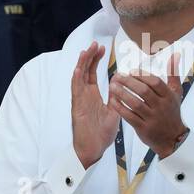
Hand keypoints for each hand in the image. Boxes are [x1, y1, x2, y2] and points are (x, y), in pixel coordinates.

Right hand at [70, 42, 117, 167]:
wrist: (94, 148)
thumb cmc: (101, 133)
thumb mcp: (113, 111)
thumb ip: (116, 97)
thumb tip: (119, 82)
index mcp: (92, 96)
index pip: (92, 74)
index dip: (96, 61)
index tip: (101, 49)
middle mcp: (84, 96)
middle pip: (84, 72)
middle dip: (89, 58)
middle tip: (94, 44)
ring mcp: (79, 101)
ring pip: (78, 78)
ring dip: (81, 65)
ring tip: (85, 51)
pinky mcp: (77, 108)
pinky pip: (75, 92)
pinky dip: (76, 80)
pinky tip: (77, 70)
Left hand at [107, 53, 186, 158]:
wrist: (172, 138)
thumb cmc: (171, 111)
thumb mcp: (176, 92)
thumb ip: (173, 74)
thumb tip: (176, 54)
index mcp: (169, 96)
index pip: (155, 82)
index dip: (142, 75)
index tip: (130, 71)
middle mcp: (161, 107)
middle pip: (144, 91)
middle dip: (129, 82)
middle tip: (117, 76)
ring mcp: (152, 118)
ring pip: (135, 103)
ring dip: (122, 94)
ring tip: (112, 86)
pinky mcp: (143, 128)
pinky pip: (129, 116)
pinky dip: (120, 108)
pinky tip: (112, 101)